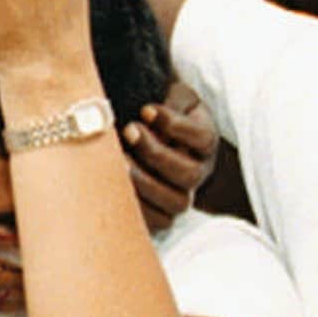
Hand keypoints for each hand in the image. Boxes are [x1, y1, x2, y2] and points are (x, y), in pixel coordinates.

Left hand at [124, 82, 217, 233]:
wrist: (143, 129)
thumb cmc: (158, 107)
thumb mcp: (169, 94)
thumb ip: (168, 99)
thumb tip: (150, 116)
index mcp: (203, 140)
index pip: (202, 138)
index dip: (175, 126)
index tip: (145, 110)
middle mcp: (198, 170)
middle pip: (189, 174)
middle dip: (156, 154)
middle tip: (129, 131)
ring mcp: (182, 193)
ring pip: (176, 203)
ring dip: (145, 183)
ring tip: (120, 160)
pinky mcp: (162, 212)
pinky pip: (157, 223)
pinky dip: (136, 207)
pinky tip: (114, 185)